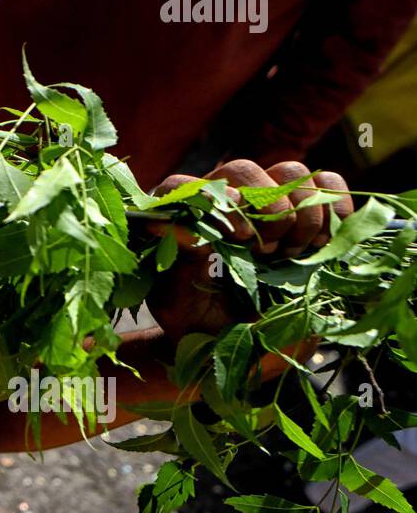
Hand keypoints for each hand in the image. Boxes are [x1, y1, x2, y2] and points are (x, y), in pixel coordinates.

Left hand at [147, 159, 352, 338]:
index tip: (240, 236)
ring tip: (293, 252)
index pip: (180, 187)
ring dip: (300, 213)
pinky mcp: (308, 211)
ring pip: (290, 172)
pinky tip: (323, 242)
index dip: (211, 203)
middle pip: (244, 170)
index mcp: (183, 218)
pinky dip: (335, 207)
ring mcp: (268, 202)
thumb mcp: (177, 300)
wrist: (241, 342)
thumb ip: (179, 263)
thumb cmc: (200, 319)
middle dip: (264, 210)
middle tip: (268, 252)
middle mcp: (224, 201)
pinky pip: (328, 184)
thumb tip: (187, 229)